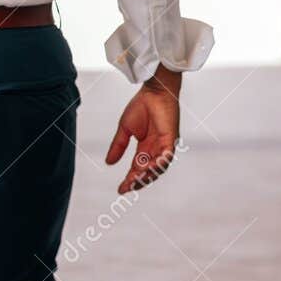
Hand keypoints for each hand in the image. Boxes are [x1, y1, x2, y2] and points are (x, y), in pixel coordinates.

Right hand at [106, 67, 180, 193]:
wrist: (154, 90)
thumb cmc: (142, 105)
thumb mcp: (125, 129)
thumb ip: (118, 146)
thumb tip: (108, 163)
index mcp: (146, 147)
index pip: (137, 168)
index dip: (130, 179)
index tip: (120, 190)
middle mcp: (156, 149)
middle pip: (148, 171)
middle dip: (138, 181)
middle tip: (127, 187)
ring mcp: (164, 145)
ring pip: (158, 168)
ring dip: (147, 175)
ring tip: (136, 180)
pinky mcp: (171, 139)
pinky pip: (166, 156)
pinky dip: (159, 164)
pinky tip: (150, 169)